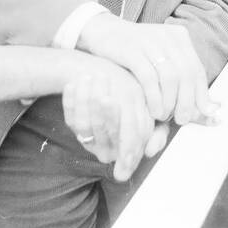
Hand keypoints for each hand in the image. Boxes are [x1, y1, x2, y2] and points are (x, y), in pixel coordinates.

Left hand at [61, 64, 168, 180]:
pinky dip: (69, 100)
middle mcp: (106, 149)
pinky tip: (71, 84)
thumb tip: (150, 151)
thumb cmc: (140, 107)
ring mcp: (88, 139)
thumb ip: (158, 135)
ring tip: (87, 76)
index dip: (113, 117)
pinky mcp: (74, 127)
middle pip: (100, 128)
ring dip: (83, 98)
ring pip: (82, 123)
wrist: (115, 93)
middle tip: (99, 83)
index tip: (110, 99)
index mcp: (126, 150)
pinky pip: (69, 116)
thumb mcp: (154, 121)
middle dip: (98, 104)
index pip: (119, 137)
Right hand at [78, 15, 217, 125]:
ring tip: (164, 116)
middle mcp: (167, 36)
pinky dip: (154, 98)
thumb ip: (182, 82)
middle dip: (187, 101)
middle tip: (182, 120)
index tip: (204, 115)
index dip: (202, 94)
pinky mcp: (131, 49)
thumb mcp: (160, 61)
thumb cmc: (134, 55)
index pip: (197, 70)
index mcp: (179, 37)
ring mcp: (149, 41)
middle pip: (186, 73)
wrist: (101, 33)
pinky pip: (149, 78)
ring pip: (171, 76)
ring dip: (170, 102)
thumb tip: (213, 109)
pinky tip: (152, 111)